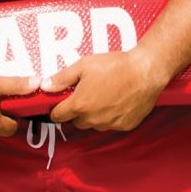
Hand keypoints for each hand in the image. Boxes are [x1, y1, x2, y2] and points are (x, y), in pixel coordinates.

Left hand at [45, 48, 169, 132]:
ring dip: (95, 115)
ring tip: (105, 96)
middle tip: (87, 94)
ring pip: (95, 124)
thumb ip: (61, 78)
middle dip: (78, 111)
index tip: (61, 103)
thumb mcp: (83, 65)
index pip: (58, 116)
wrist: (145, 71)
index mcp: (79, 105)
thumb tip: (44, 86)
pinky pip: (113, 124)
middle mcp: (93, 119)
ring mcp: (110, 124)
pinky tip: (119, 101)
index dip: (57, 109)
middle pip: (76, 122)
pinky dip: (112, 116)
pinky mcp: (125, 126)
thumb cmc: (115, 66)